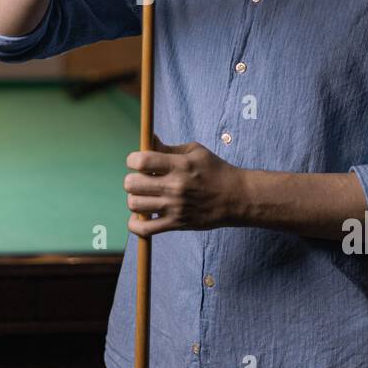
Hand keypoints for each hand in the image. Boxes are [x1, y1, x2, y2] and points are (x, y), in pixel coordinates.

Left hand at [124, 137, 244, 236]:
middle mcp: (175, 187)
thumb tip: (148, 139)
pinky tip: (141, 217)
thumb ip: (168, 147)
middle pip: (132, 184)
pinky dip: (136, 225)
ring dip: (135, 199)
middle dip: (131, 180)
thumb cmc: (215, 170)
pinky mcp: (177, 224)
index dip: (132, 160)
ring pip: (135, 205)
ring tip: (145, 197)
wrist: (236, 198)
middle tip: (141, 180)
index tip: (137, 162)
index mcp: (179, 165)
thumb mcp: (195, 151)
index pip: (141, 161)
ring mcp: (175, 207)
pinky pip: (145, 229)